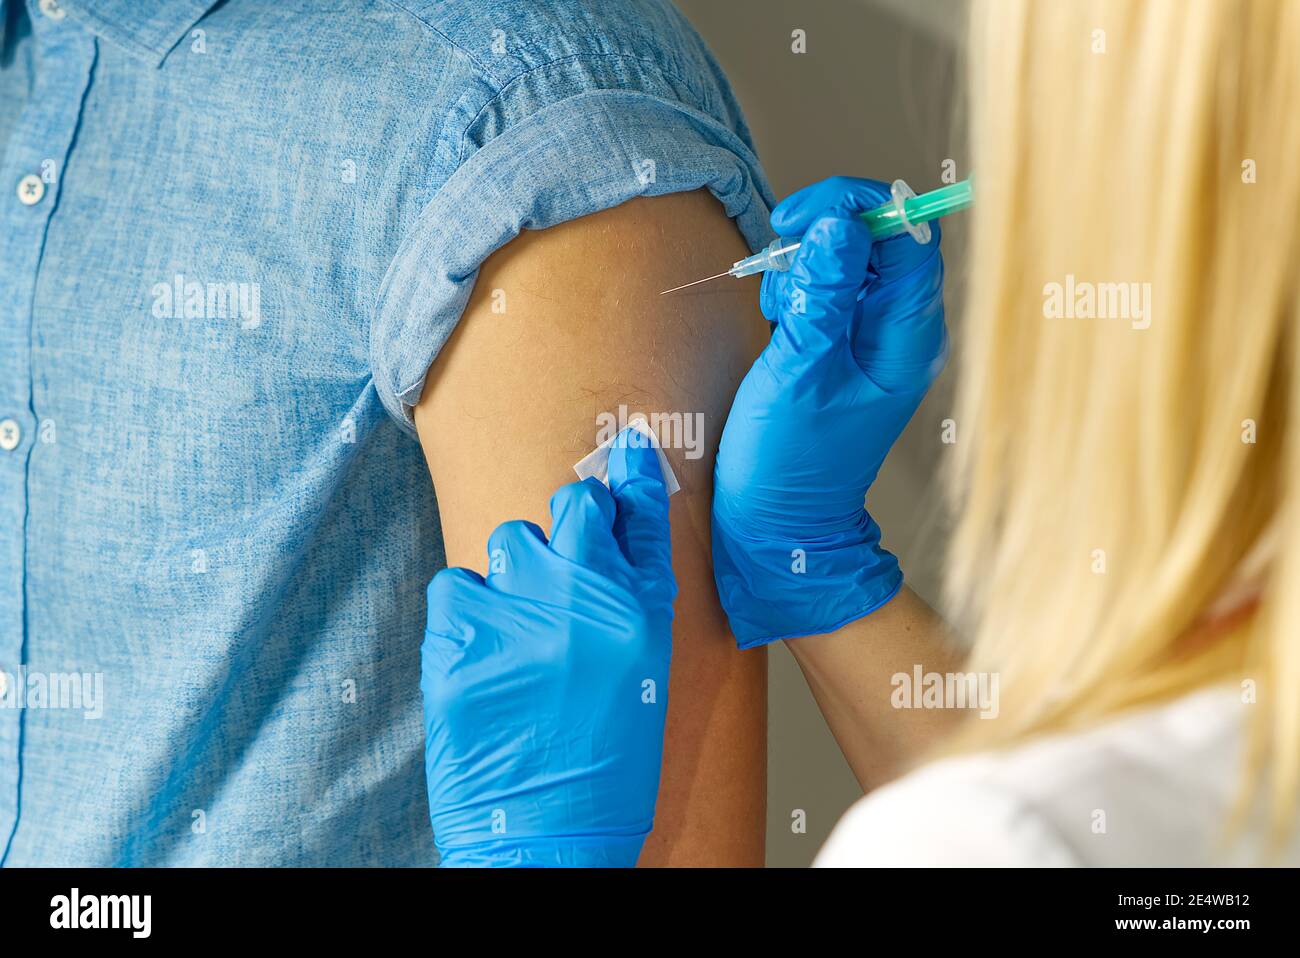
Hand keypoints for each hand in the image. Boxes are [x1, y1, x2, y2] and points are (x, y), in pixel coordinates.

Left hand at [422, 428, 676, 866]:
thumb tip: (624, 508)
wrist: (548, 838)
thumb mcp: (645, 669)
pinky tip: (484, 655)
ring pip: (508, 543)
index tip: (616, 467)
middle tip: (559, 582)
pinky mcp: (458, 644)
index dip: (617, 485)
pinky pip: (454, 586)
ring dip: (514, 575)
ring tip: (520, 634)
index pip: (627, 509)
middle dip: (565, 531)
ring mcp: (514, 618)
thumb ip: (636, 585)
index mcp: (636, 612)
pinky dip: (466, 612)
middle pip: (566, 508)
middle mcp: (578, 602)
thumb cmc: (606, 761)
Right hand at [712, 177, 946, 646]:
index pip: (908, 238)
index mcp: (906, 337)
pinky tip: (779, 326)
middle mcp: (898, 334)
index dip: (860, 209)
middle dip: (824, 237)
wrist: (777, 523)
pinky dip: (798, 293)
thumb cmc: (790, 460)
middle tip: (782, 256)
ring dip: (805, 268)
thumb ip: (822, 294)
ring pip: (847, 263)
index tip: (805, 216)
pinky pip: (828, 294)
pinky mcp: (841, 349)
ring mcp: (870, 342)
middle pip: (879, 243)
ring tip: (779, 315)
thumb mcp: (799, 369)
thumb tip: (840, 225)